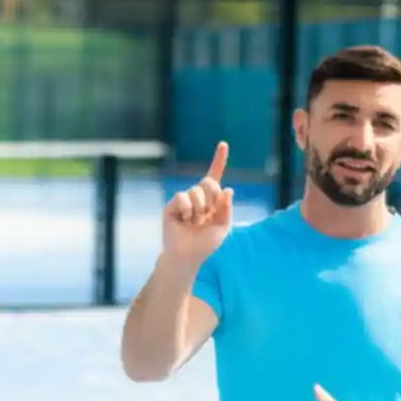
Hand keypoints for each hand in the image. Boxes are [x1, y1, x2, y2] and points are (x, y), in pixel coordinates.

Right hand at [162, 142, 233, 265]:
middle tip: (207, 214)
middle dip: (212, 197)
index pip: (215, 176)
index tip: (223, 144)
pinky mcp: (172, 206)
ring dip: (200, 209)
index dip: (219, 160)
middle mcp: (197, 197)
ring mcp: (184, 201)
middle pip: (209, 182)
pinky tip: (184, 221)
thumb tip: (228, 188)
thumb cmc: (206, 244)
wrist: (188, 256)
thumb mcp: (223, 226)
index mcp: (211, 200)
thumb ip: (227, 208)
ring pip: (196, 191)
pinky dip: (187, 210)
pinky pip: (183, 197)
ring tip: (194, 222)